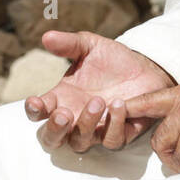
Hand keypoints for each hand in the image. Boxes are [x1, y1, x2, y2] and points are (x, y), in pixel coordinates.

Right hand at [25, 30, 176, 152]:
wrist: (145, 67)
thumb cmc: (112, 59)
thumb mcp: (89, 46)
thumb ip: (68, 43)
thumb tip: (46, 37)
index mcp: (61, 97)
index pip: (39, 112)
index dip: (34, 110)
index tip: (36, 102)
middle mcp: (74, 117)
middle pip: (52, 139)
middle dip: (54, 130)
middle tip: (63, 115)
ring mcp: (96, 129)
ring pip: (80, 142)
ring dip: (85, 124)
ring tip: (98, 100)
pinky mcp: (119, 134)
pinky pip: (112, 140)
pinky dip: (114, 124)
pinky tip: (119, 104)